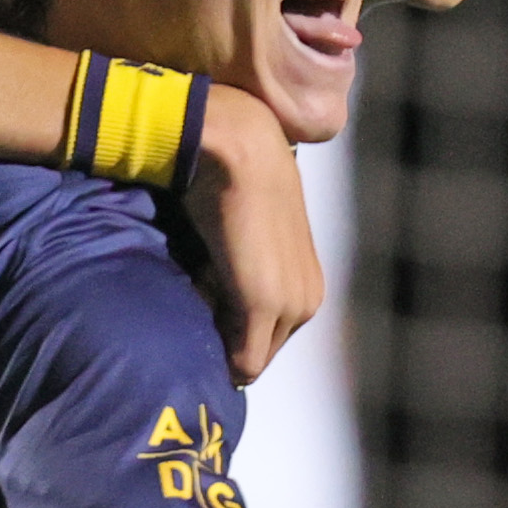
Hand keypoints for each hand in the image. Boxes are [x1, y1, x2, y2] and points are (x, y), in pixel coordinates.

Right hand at [184, 86, 326, 386]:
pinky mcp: (265, 305)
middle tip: (199, 281)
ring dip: (217, 329)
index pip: (266, 340)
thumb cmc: (234, 181)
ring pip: (248, 358)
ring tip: (202, 272)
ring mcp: (291, 307)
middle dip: (224, 332)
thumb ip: (242, 271)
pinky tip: (199, 278)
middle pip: (258, 353)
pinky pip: (241, 360)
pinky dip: (213, 335)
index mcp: (307, 287)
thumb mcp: (248, 238)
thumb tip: (212, 292)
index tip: (204, 288)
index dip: (229, 326)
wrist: (240, 148)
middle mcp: (307, 302)